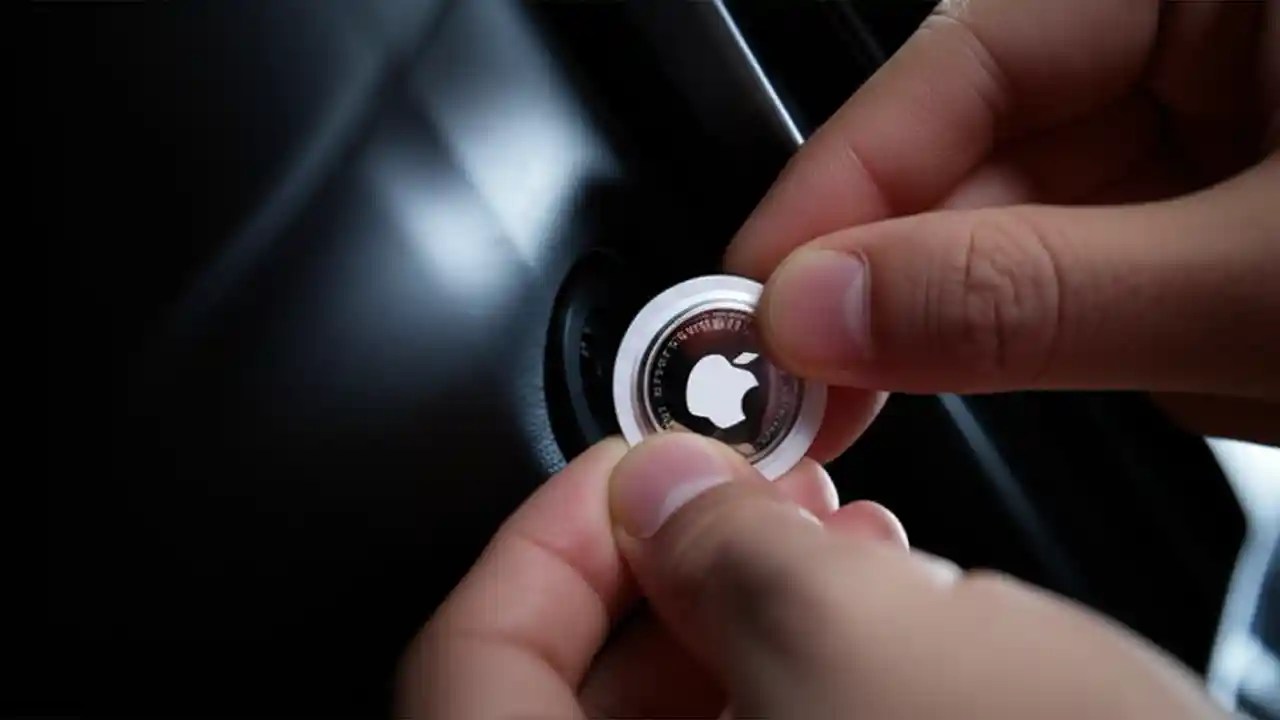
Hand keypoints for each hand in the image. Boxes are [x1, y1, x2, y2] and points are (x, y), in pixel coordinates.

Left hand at [399, 434, 1225, 718]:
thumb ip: (722, 550)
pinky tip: (892, 610)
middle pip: (574, 699)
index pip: (467, 673)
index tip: (621, 468)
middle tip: (742, 488)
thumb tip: (654, 483)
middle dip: (669, 566)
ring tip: (842, 533)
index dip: (537, 544)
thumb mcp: (862, 651)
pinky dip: (816, 673)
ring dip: (754, 609)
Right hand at [728, 0, 1279, 455]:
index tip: (765, 301)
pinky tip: (1186, 364)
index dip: (846, 185)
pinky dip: (1127, 338)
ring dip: (1060, 322)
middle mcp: (1212, 39)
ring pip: (1049, 229)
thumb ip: (1027, 298)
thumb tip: (823, 314)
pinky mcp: (1236, 218)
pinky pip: (1119, 274)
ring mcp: (1231, 129)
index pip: (966, 56)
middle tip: (835, 390)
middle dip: (939, 281)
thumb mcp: (1258, 286)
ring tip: (1147, 367)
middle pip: (992, 152)